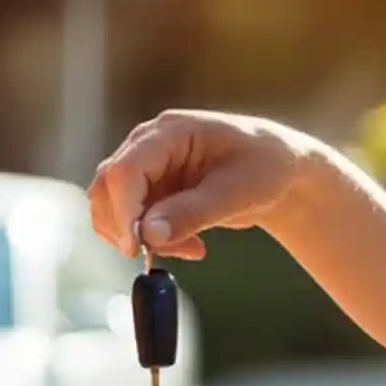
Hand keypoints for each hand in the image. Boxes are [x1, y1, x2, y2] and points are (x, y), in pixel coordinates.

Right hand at [89, 110, 325, 259]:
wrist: (278, 171)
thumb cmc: (265, 167)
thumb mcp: (237, 191)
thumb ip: (192, 211)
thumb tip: (148, 234)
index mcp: (170, 132)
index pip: (125, 170)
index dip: (123, 210)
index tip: (135, 247)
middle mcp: (149, 146)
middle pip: (107, 188)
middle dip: (126, 227)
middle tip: (161, 253)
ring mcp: (147, 169)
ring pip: (114, 209)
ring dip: (141, 238)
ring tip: (191, 248)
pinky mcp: (151, 192)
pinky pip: (134, 223)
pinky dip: (154, 241)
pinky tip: (192, 246)